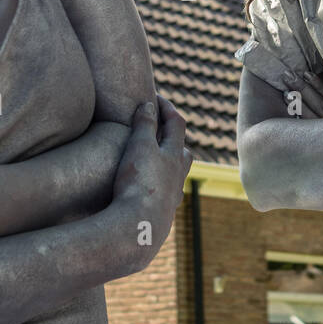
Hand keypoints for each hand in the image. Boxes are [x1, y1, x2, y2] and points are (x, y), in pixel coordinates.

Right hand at [105, 96, 191, 275]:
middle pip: (183, 151)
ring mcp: (172, 196)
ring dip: (166, 165)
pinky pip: (164, 195)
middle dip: (172, 138)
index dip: (166, 107)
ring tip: (152, 161)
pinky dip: (157, 187)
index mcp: (175, 155)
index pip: (177, 123)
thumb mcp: (139, 146)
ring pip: (176, 175)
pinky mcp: (162, 213)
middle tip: (157, 130)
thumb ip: (144, 124)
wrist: (140, 227)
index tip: (153, 97)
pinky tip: (146, 191)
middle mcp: (178, 175)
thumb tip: (149, 105)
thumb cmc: (140, 183)